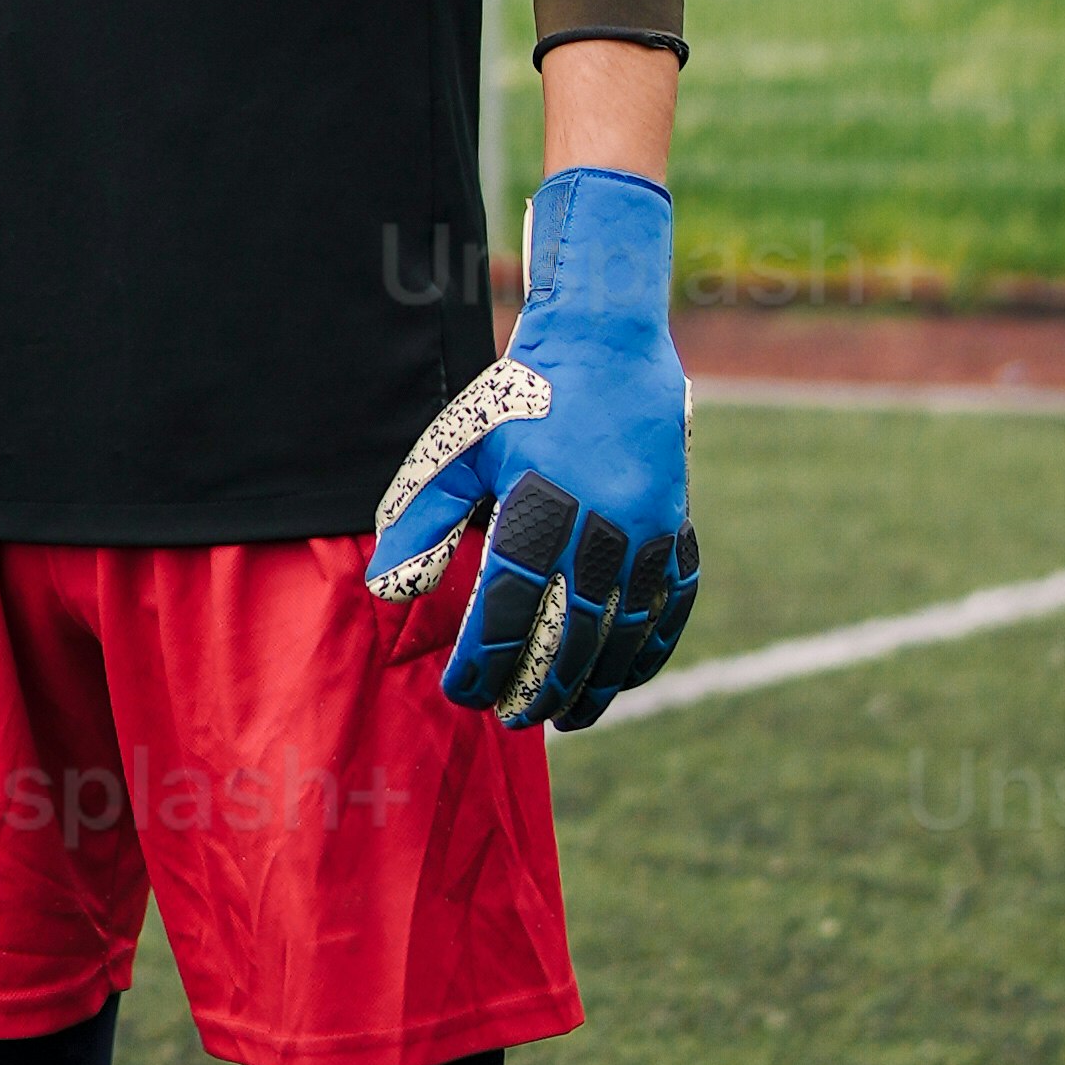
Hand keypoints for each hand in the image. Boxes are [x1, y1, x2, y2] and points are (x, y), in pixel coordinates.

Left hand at [366, 165, 697, 730]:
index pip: (506, 611)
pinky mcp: (675, 525)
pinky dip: (647, 649)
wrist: (606, 345)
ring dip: (594, 684)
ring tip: (566, 717)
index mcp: (537, 507)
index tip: (462, 693)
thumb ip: (421, 521)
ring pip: (622, 631)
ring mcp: (645, 529)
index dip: (483, 664)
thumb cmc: (518, 400)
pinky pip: (669, 605)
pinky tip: (623, 677)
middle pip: (567, 635)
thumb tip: (389, 590)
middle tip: (512, 719)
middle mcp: (598, 525)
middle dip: (537, 688)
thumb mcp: (456, 450)